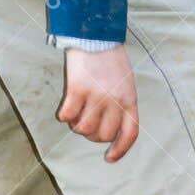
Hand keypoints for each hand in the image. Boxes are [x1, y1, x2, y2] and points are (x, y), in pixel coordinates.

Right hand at [56, 46, 137, 161]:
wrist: (95, 37)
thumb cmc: (111, 60)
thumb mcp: (126, 83)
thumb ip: (122, 104)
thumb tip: (111, 129)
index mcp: (130, 99)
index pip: (130, 133)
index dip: (120, 149)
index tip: (109, 158)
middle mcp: (114, 100)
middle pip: (103, 135)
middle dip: (93, 135)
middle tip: (87, 123)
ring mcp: (96, 95)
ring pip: (84, 128)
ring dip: (77, 126)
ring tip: (77, 113)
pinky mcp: (77, 89)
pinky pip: (68, 116)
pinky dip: (65, 116)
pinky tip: (67, 107)